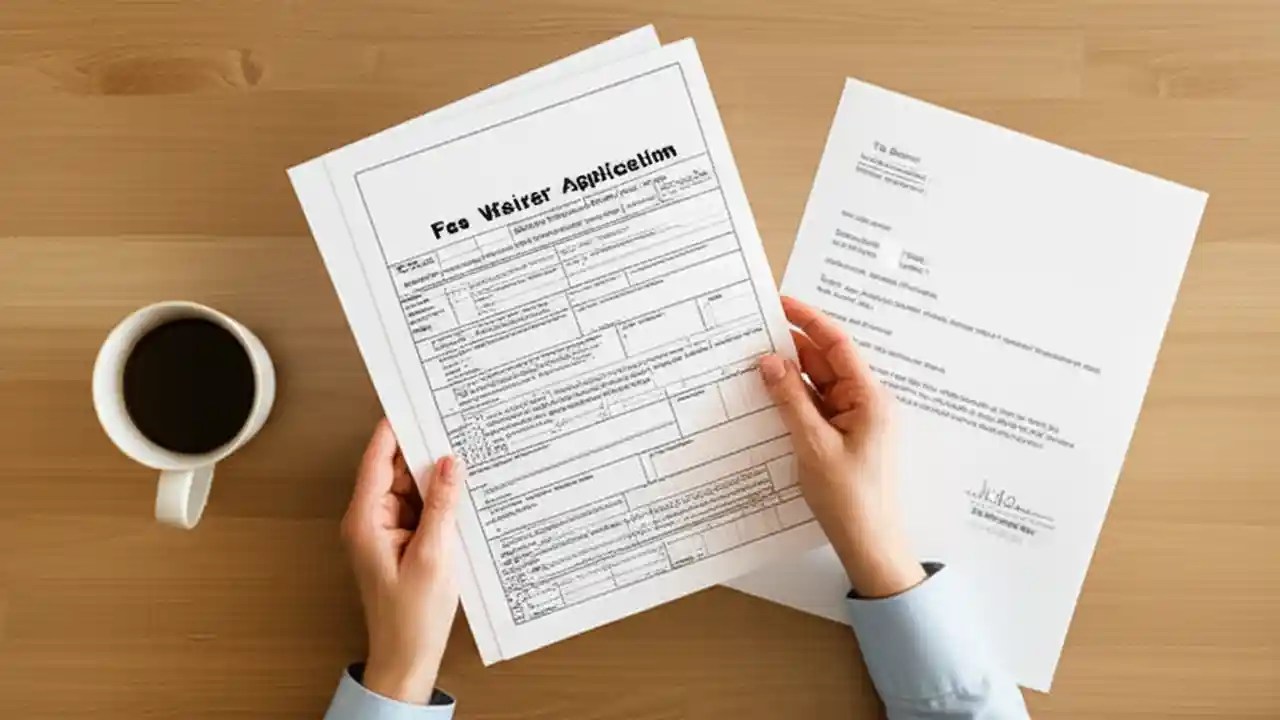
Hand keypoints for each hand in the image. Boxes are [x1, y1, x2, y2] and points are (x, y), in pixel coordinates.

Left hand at [340, 419, 460, 703]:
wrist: (407, 657)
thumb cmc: (411, 617)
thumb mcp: (434, 555)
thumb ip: (442, 505)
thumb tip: (450, 462)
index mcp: (365, 519)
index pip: (377, 459)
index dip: (395, 427)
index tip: (414, 401)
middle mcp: (370, 519)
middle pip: (395, 468)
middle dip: (423, 448)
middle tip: (454, 423)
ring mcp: (386, 530)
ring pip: (411, 487)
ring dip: (435, 475)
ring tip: (465, 454)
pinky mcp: (402, 540)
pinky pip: (420, 507)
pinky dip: (439, 498)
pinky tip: (462, 490)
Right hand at [759, 297, 925, 597]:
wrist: (869, 544)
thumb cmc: (850, 499)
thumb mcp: (813, 445)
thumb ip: (790, 399)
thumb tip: (769, 362)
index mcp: (869, 398)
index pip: (837, 345)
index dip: (809, 320)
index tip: (782, 303)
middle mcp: (866, 403)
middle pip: (826, 363)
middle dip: (793, 347)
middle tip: (755, 333)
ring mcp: (855, 421)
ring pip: (818, 385)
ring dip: (790, 376)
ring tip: (753, 363)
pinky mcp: (844, 438)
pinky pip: (816, 408)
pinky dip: (794, 400)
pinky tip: (769, 396)